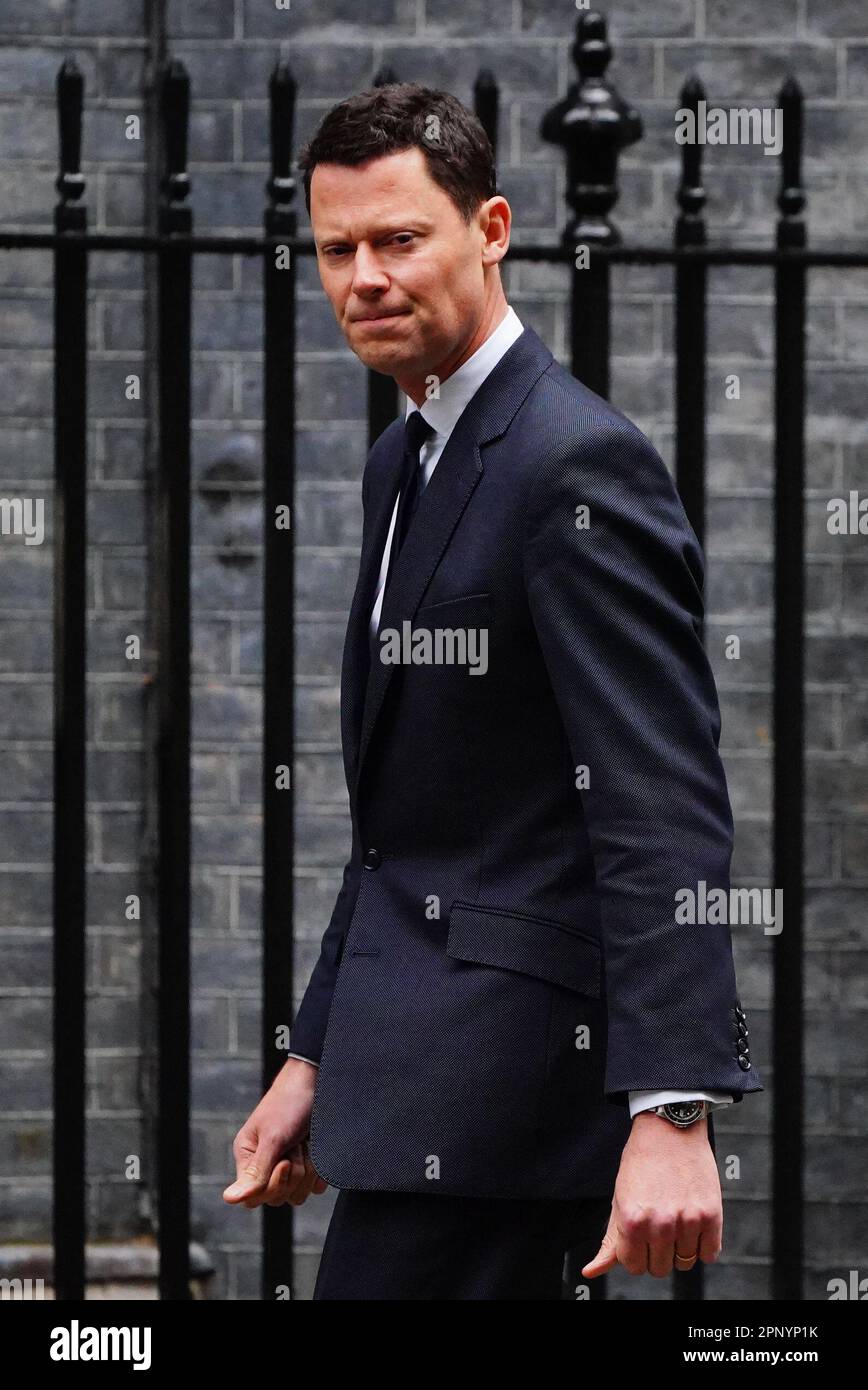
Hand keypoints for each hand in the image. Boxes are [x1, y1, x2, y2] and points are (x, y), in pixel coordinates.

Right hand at [223, 1057, 328, 1208]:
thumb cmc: (290, 1102)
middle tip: (295, 1144)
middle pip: (277, 1198)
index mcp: (247, 1158)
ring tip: (305, 1143)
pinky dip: (320, 1171)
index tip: (283, 1161)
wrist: (318, 1081)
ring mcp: (288, 1167)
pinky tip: (317, 1149)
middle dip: (292, 1173)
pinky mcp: (308, 1166)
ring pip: (297, 1195)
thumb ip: (255, 1172)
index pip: (253, 1197)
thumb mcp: (273, 1138)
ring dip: (307, 1170)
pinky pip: (314, 1188)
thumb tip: (229, 1199)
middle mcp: (265, 1165)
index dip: (272, 1185)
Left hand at [581, 1111, 721, 1277]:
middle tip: (658, 1225)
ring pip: (684, 1263)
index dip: (636, 1252)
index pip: (633, 1266)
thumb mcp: (619, 1199)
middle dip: (656, 1252)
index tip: (640, 1236)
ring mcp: (688, 1220)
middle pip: (659, 1269)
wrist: (669, 1129)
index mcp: (632, 1221)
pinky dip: (702, 1246)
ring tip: (676, 1220)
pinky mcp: (712, 1215)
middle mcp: (660, 1224)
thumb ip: (610, 1241)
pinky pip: (710, 1254)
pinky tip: (693, 1224)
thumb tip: (590, 1272)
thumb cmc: (641, 1162)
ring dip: (680, 1249)